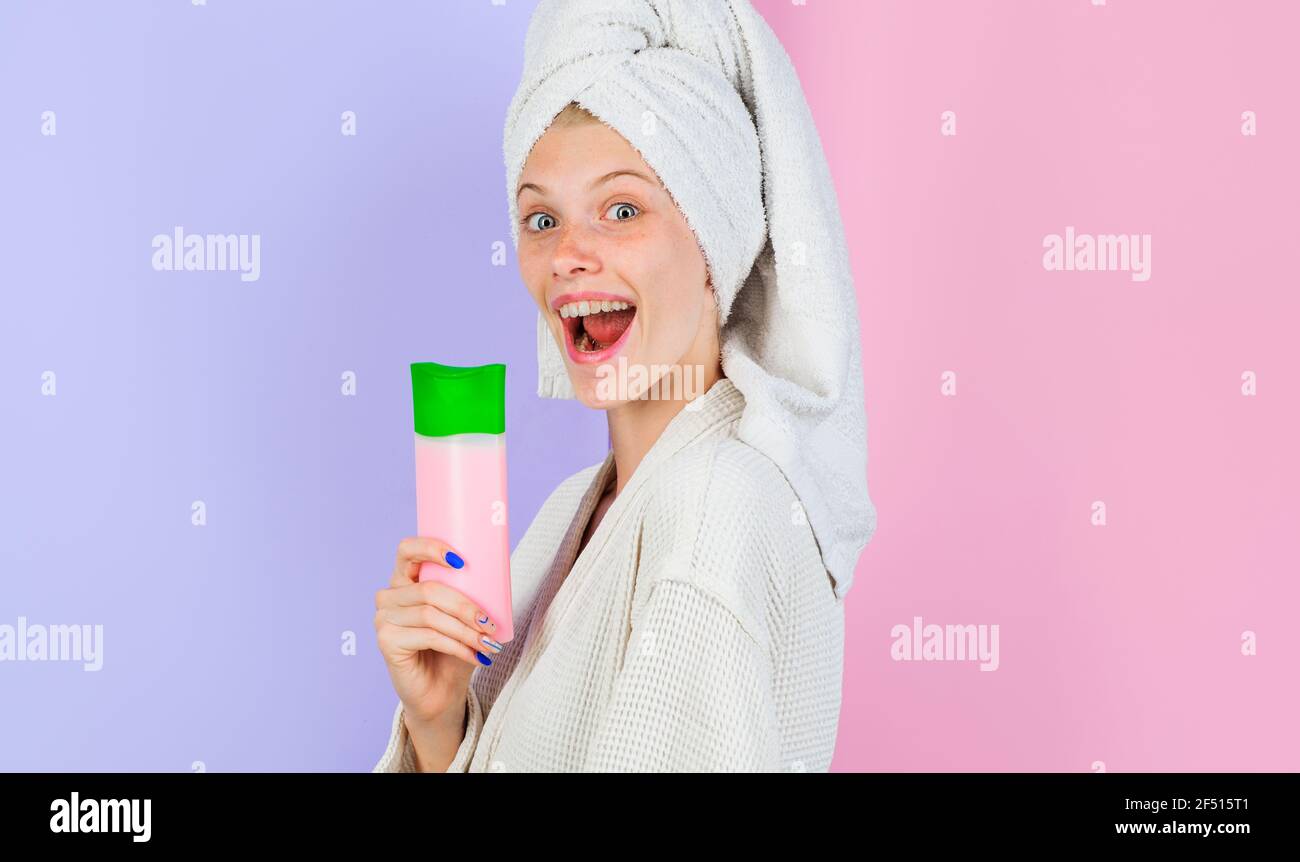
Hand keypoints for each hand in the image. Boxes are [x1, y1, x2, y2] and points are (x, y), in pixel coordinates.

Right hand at [374, 537, 499, 725]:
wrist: (440, 691)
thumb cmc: (453, 649)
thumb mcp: (463, 617)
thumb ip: (469, 593)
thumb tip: (498, 574)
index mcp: (405, 580)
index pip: (407, 550)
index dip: (431, 548)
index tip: (461, 561)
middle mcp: (389, 596)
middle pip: (429, 590)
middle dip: (466, 607)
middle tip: (491, 625)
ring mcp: (383, 618)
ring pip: (431, 615)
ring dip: (466, 631)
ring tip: (488, 644)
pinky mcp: (386, 641)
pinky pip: (428, 636)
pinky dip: (457, 646)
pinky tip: (474, 656)